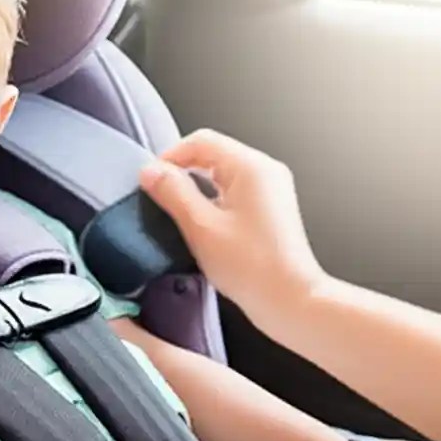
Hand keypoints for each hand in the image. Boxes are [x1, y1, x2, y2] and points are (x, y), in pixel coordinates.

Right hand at [139, 130, 327, 327]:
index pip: (201, 141)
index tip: (151, 180)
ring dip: (197, 188)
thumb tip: (151, 171)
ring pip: (222, 173)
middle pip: (212, 153)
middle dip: (182, 172)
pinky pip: (234, 190)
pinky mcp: (270, 207)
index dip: (170, 157)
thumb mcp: (201, 227)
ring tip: (181, 215)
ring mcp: (271, 189)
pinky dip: (213, 200)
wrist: (289, 300)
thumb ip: (172, 193)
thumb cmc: (254, 269)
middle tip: (160, 198)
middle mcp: (265, 171)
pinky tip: (203, 226)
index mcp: (251, 167)